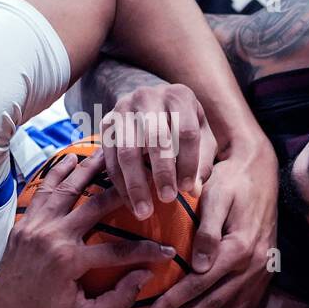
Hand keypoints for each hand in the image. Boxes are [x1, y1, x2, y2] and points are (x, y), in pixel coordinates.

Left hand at [0, 149, 176, 307]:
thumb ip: (118, 299)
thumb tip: (145, 275)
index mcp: (69, 262)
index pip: (118, 249)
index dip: (146, 250)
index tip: (167, 250)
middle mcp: (52, 238)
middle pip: (94, 205)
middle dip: (121, 190)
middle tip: (142, 175)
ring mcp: (34, 228)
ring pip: (65, 189)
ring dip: (87, 170)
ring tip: (106, 152)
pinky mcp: (23, 225)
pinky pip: (42, 193)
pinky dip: (56, 175)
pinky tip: (70, 159)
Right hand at [101, 82, 216, 219]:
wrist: (150, 105)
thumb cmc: (182, 126)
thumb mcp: (201, 137)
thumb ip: (202, 162)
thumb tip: (194, 190)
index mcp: (179, 96)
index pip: (186, 131)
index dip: (189, 162)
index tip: (188, 189)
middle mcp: (149, 96)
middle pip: (156, 137)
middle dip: (162, 172)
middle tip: (167, 199)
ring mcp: (123, 108)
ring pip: (128, 150)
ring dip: (136, 183)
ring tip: (145, 211)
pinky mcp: (106, 124)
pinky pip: (110, 158)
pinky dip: (120, 184)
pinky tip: (130, 203)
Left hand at [142, 134, 277, 307]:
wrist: (262, 169)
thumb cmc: (231, 179)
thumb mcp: (217, 196)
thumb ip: (208, 232)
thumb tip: (199, 266)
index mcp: (237, 248)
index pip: (198, 284)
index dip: (173, 304)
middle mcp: (251, 266)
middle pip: (212, 304)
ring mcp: (260, 272)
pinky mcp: (263, 272)